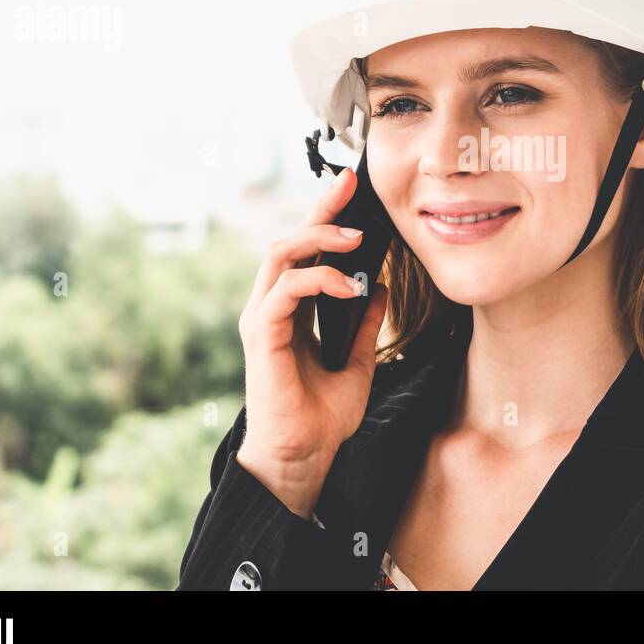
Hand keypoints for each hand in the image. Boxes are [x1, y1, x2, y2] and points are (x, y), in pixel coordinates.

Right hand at [234, 166, 388, 516]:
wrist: (305, 456)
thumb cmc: (323, 417)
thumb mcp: (358, 361)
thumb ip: (365, 324)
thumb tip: (381, 287)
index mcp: (292, 310)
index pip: (306, 251)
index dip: (324, 216)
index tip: (350, 187)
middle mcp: (272, 307)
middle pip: (289, 240)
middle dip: (320, 210)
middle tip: (350, 189)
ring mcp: (263, 318)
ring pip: (280, 254)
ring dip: (319, 238)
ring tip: (356, 238)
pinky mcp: (262, 334)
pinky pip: (285, 289)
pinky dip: (318, 279)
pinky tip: (348, 285)